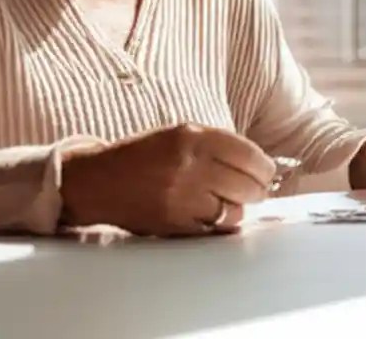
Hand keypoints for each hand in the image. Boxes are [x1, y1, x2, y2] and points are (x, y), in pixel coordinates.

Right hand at [60, 123, 276, 235]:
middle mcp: (189, 166)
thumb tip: (259, 165)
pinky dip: (219, 224)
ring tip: (225, 201)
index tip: (267, 172)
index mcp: (192, 137)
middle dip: (256, 190)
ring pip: (235, 212)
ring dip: (236, 208)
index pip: (249, 155)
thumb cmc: (142, 155)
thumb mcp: (179, 134)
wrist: (98, 182)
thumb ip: (218, 145)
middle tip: (254, 190)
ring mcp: (182, 198)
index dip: (264, 167)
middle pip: (248, 186)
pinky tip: (211, 214)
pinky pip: (215, 231)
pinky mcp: (174, 225)